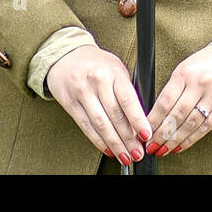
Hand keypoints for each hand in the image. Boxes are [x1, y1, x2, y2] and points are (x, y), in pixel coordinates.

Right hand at [46, 45, 152, 167]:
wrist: (65, 56)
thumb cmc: (96, 63)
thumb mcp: (116, 69)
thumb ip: (127, 90)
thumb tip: (142, 118)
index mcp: (114, 71)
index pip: (127, 99)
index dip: (138, 119)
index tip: (146, 134)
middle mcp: (97, 82)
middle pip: (114, 115)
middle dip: (128, 138)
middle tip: (138, 152)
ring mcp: (82, 93)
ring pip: (100, 124)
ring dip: (115, 143)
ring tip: (125, 156)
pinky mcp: (70, 104)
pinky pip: (86, 126)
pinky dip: (98, 140)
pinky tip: (109, 149)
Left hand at [145, 43, 211, 156]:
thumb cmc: (207, 63)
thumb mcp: (186, 67)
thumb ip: (172, 88)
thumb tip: (154, 115)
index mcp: (186, 72)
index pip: (165, 101)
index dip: (153, 121)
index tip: (144, 133)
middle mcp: (201, 83)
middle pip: (177, 115)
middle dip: (161, 134)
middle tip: (151, 146)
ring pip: (191, 124)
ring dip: (174, 140)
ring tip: (163, 150)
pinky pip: (207, 126)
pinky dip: (192, 139)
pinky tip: (181, 146)